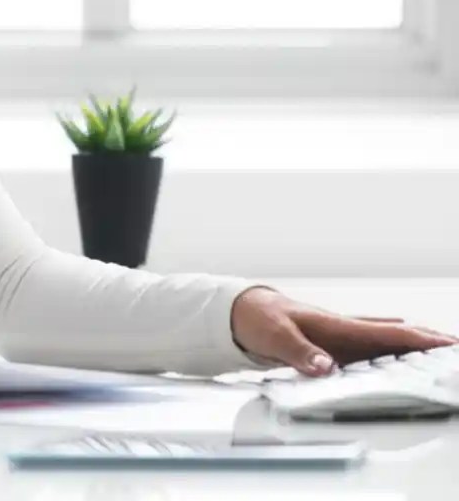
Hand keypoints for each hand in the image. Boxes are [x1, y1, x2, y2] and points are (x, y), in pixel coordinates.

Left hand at [230, 287, 458, 375]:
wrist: (242, 310)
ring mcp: (341, 337)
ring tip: (442, 355)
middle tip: (456, 350)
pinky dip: (392, 351)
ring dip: (414, 347)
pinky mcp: (334, 345)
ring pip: (386, 341)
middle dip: (429, 342)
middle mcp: (345, 330)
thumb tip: (327, 368)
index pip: (388, 333)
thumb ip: (300, 353)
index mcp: (337, 327)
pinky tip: (402, 357)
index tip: (449, 344)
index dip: (421, 340)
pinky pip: (371, 349)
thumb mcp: (274, 337)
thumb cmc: (259, 319)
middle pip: (397, 336)